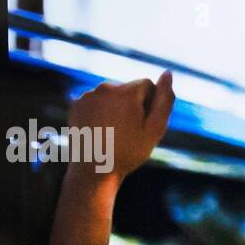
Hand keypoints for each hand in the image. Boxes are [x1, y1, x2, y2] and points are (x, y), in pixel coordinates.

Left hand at [66, 71, 174, 185]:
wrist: (94, 171)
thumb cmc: (129, 152)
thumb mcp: (155, 129)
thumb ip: (165, 100)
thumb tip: (168, 73)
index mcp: (126, 91)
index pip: (147, 85)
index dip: (150, 105)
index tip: (143, 124)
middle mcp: (105, 87)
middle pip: (128, 89)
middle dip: (131, 105)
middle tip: (128, 132)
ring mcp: (88, 96)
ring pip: (111, 96)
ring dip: (115, 109)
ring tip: (113, 133)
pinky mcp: (76, 104)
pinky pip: (95, 102)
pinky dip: (99, 113)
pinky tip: (99, 131)